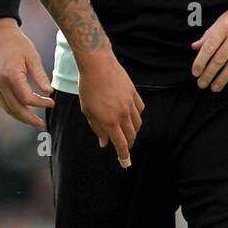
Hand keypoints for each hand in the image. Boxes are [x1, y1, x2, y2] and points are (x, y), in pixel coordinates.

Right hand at [0, 19, 54, 129]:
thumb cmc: (17, 43)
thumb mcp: (33, 57)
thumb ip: (40, 76)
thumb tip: (49, 92)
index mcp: (11, 75)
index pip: (27, 98)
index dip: (40, 103)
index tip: (51, 102)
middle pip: (15, 108)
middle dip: (30, 119)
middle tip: (42, 125)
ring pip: (7, 108)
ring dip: (21, 117)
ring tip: (34, 121)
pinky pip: (1, 103)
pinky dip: (12, 110)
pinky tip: (22, 112)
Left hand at [75, 47, 143, 167]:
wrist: (97, 65)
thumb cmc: (88, 87)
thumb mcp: (88, 110)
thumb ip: (97, 128)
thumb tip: (104, 142)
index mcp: (109, 121)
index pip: (120, 144)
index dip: (124, 155)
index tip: (125, 162)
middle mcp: (122, 115)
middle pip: (131, 136)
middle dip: (128, 144)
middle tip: (124, 146)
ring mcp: (130, 104)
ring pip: (137, 124)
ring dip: (133, 131)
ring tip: (127, 131)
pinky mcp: (134, 93)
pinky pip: (140, 109)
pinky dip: (137, 115)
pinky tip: (131, 115)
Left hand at [191, 0, 227, 91]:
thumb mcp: (224, 18)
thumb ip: (210, 34)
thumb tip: (195, 47)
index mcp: (224, 27)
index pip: (209, 48)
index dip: (200, 62)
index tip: (195, 72)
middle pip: (219, 60)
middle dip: (208, 74)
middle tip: (201, 84)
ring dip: (222, 79)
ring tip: (214, 88)